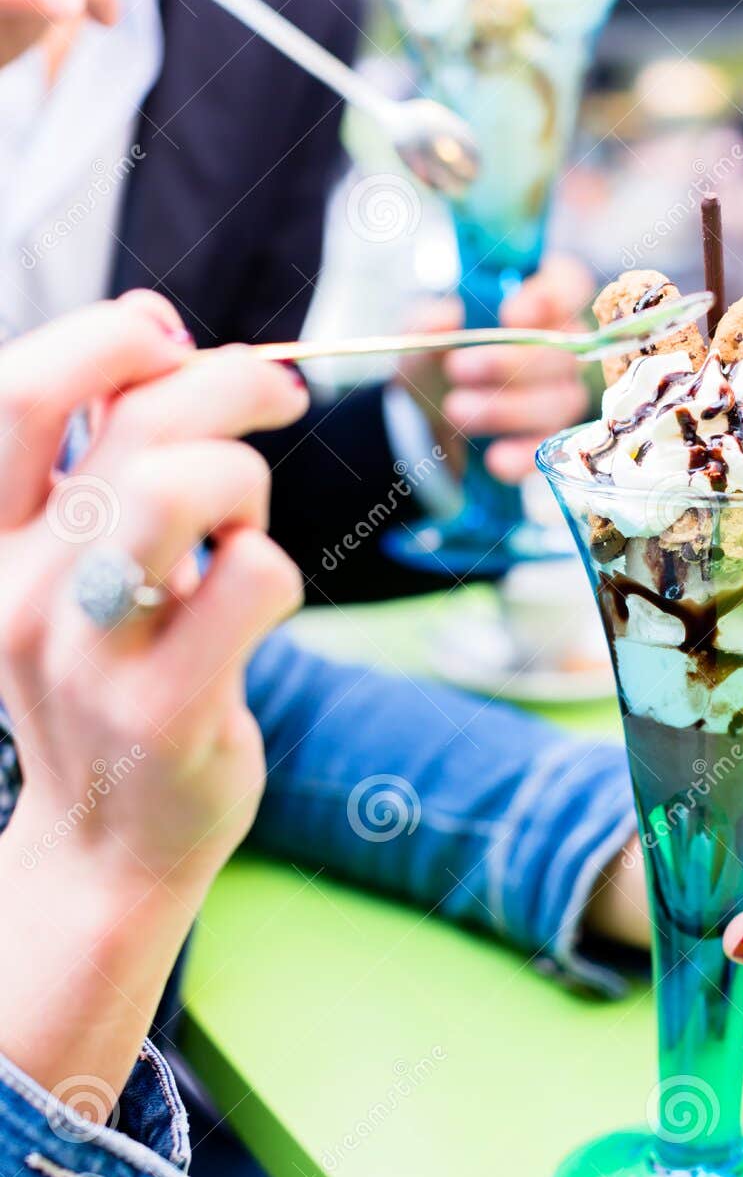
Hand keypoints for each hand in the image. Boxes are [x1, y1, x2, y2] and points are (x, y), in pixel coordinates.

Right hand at [0, 291, 306, 1101]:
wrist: (110, 845)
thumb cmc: (109, 681)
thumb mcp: (70, 570)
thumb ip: (99, 464)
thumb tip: (158, 331)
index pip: (16, 390)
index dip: (110, 335)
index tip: (173, 338)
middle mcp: (21, 594)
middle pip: (137, 421)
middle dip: (232, 382)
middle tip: (281, 397)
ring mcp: (90, 658)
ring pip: (187, 485)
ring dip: (248, 479)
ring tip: (245, 524)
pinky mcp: (166, 712)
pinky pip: (252, 579)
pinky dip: (279, 573)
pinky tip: (260, 604)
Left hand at [399, 254, 594, 483]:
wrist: (429, 409)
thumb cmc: (440, 353)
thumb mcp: (423, 330)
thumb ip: (432, 322)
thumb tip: (446, 321)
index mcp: (540, 299)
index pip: (568, 285)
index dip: (550, 297)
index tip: (510, 315)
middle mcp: (563, 345)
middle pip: (563, 351)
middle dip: (510, 362)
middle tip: (457, 368)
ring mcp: (562, 393)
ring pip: (558, 402)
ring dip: (506, 408)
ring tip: (455, 410)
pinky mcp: (552, 437)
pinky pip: (550, 448)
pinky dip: (522, 455)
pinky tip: (495, 460)